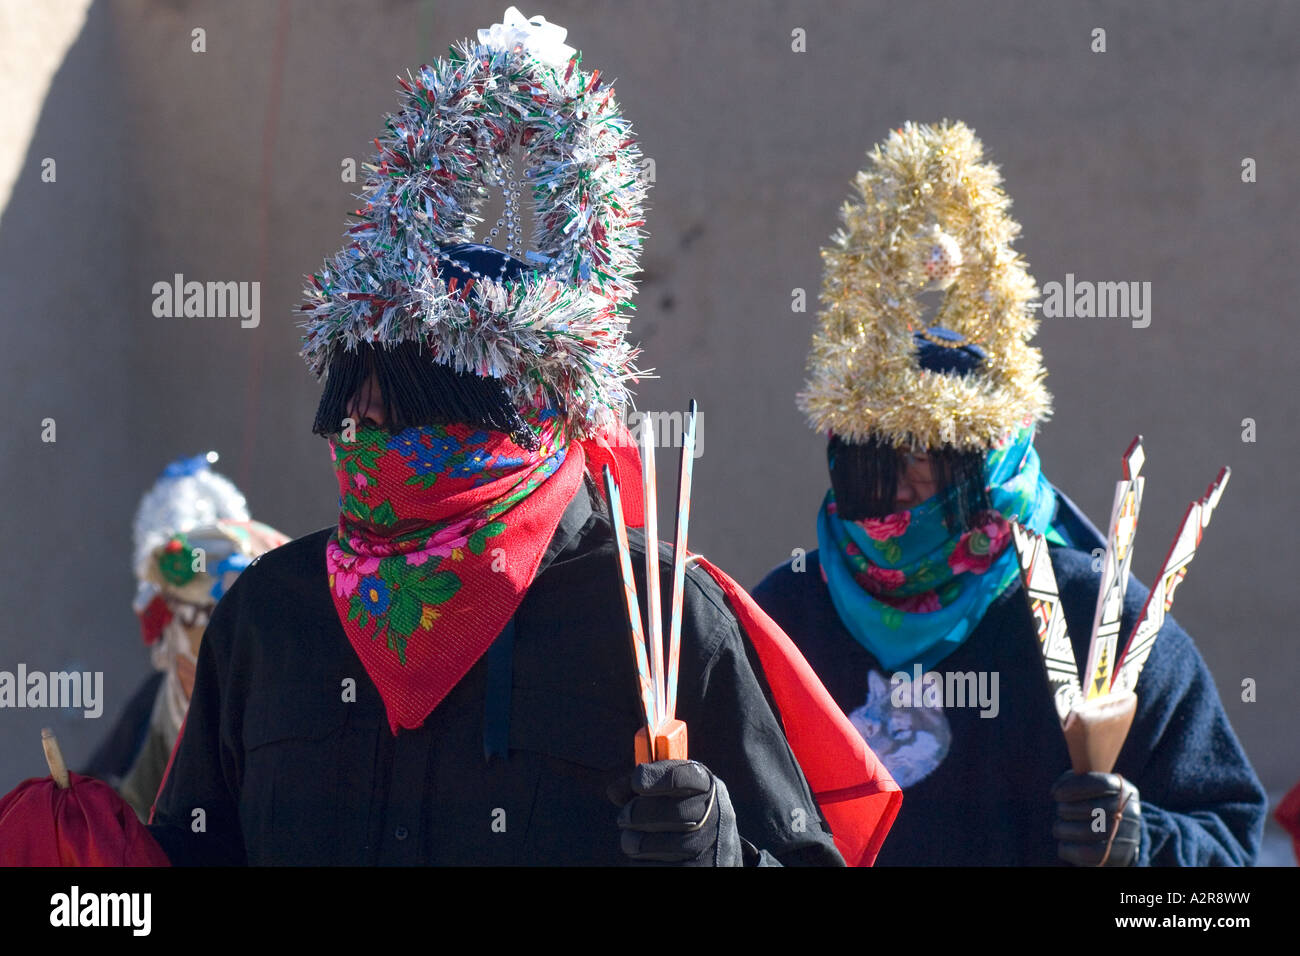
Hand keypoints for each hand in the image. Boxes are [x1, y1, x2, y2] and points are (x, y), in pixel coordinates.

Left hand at [606, 760, 742, 865]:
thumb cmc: (680, 812)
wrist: (713, 849)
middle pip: (676, 813)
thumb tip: (615, 791)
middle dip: (640, 814)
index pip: (685, 777)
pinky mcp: (699, 869)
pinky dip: (643, 862)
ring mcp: (710, 845)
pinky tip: (643, 856)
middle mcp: (715, 814)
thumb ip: (641, 786)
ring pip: (667, 845)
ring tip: (630, 840)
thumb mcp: (667, 791)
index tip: (636, 782)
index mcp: (706, 785)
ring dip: (637, 841)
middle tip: (623, 818)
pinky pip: (660, 867)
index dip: (657, 777)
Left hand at [1051, 771, 1141, 865]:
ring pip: (1088, 832)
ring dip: (1065, 829)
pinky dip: (1069, 848)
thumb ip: (1073, 781)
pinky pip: (1089, 854)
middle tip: (1059, 810)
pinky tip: (1063, 844)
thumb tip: (1056, 791)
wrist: (1120, 835)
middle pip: (1092, 808)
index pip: (1101, 784)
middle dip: (1067, 809)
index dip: (1075, 787)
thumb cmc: (1097, 803)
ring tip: (1058, 827)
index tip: (1056, 794)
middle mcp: (1131, 812)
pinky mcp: (1120, 856)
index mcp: (1125, 790)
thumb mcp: (1090, 787)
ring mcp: (1128, 835)